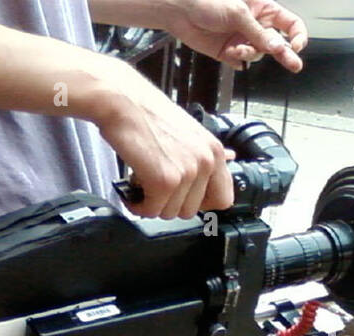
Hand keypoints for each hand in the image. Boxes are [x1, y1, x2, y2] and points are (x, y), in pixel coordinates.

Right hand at [93, 71, 233, 218]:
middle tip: (155, 186)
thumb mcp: (189, 132)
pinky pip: (151, 211)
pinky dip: (138, 205)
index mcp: (213, 151)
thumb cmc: (149, 115)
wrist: (124, 104)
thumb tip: (228, 158)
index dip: (200, 204)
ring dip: (152, 204)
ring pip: (170, 213)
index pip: (223, 199)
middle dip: (169, 204)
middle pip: (191, 211)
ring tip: (142, 183)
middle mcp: (205, 163)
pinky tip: (133, 189)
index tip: (184, 197)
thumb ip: (206, 152)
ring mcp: (186, 174)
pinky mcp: (164, 182)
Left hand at [164, 0, 307, 71]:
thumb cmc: (209, 2)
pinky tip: (230, 52)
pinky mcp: (229, 52)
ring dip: (250, 53)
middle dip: (285, 53)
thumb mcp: (238, 13)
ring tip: (236, 48)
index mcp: (263, 9)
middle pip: (277, 43)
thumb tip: (275, 47)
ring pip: (258, 54)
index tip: (296, 45)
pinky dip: (238, 59)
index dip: (296, 34)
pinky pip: (241, 61)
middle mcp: (255, 25)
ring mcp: (243, 39)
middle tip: (294, 65)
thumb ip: (257, 32)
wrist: (182, 13)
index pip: (289, 23)